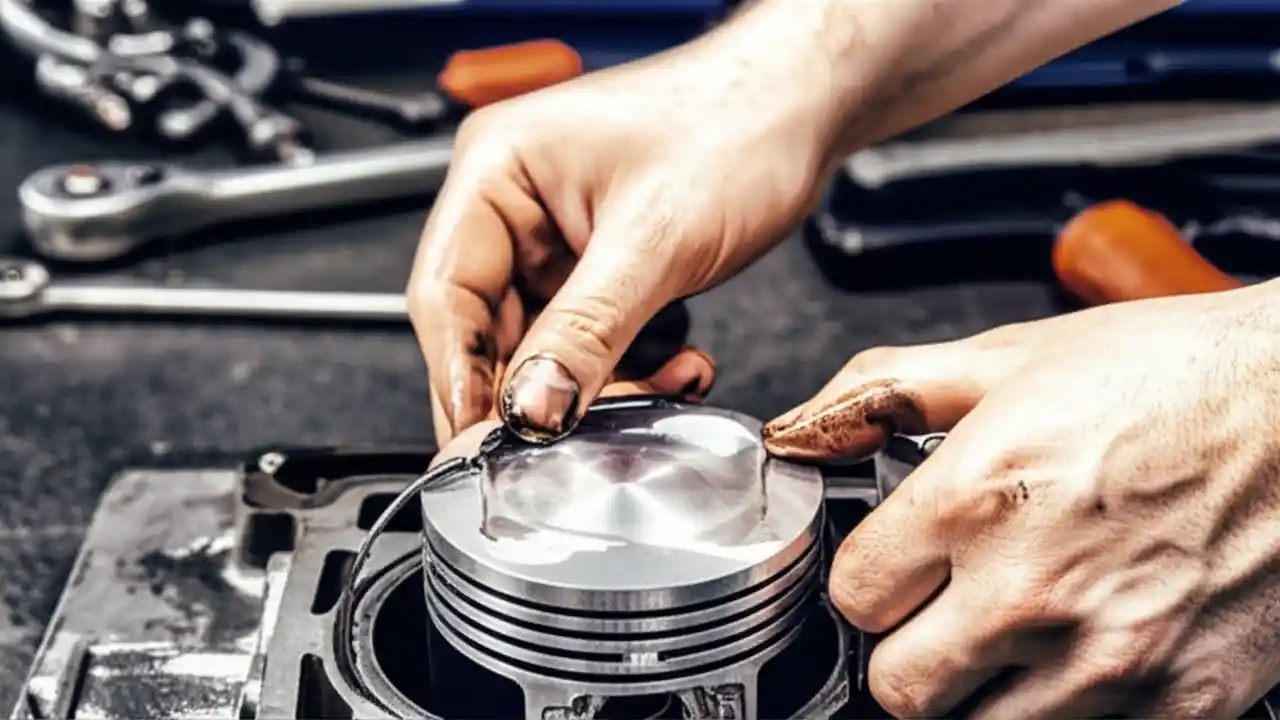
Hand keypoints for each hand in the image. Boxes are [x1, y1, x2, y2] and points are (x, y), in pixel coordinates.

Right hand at [407, 5, 847, 446]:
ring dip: (597, 384)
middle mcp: (515, 203)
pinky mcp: (598, 263)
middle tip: (568, 445)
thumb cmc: (734, 121)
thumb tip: (531, 410)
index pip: (445, 295)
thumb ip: (586, 333)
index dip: (459, 378)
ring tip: (655, 389)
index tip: (481, 444)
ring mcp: (556, 236)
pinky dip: (628, 367)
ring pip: (545, 345)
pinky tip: (674, 369)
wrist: (803, 107)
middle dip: (539, 392)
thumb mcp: (654, 239)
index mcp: (496, 170)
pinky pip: (589, 339)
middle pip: (489, 329)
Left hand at [763, 281, 1279, 717]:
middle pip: (899, 687)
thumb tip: (799, 428)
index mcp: (975, 500)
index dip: (869, 579)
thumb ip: (880, 393)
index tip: (896, 566)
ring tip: (1021, 626)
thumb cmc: (1168, 375)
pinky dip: (1070, 709)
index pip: (854, 597)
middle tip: (942, 611)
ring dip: (984, 688)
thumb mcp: (1006, 358)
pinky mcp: (1179, 702)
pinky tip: (1086, 648)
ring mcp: (1109, 660)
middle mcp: (1032, 591)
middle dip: (908, 648)